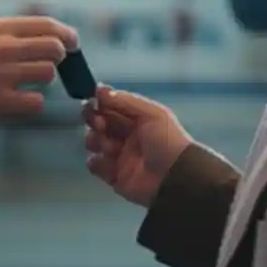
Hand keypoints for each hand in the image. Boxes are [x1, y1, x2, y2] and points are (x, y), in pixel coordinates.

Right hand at [0, 16, 78, 127]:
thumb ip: (9, 34)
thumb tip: (50, 35)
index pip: (46, 24)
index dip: (66, 34)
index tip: (73, 42)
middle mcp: (1, 48)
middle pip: (54, 48)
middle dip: (59, 57)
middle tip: (52, 64)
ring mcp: (1, 75)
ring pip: (48, 73)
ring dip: (43, 79)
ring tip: (26, 82)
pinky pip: (36, 102)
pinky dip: (32, 103)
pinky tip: (17, 101)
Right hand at [84, 84, 192, 206]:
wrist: (174, 177)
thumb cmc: (166, 141)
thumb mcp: (152, 114)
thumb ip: (125, 100)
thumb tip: (98, 89)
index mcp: (135, 119)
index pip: (110, 107)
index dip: (99, 104)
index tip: (92, 102)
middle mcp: (124, 135)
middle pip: (98, 123)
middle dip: (95, 120)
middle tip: (100, 124)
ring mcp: (117, 156)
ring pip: (93, 142)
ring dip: (96, 141)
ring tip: (111, 147)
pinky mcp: (112, 175)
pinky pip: (94, 164)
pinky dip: (97, 162)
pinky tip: (109, 161)